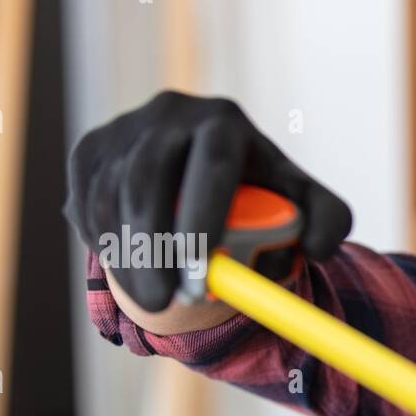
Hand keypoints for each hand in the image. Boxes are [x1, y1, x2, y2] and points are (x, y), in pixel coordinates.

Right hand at [64, 90, 351, 310]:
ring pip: (111, 195)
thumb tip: (315, 247)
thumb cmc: (265, 202)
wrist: (210, 187)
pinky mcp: (90, 152)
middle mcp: (170, 114)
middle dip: (154, 244)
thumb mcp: (306, 209)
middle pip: (149, 175)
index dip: (203, 211)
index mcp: (226, 123)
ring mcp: (124, 129)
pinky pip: (87, 202)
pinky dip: (105, 244)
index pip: (213, 160)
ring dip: (128, 256)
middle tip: (165, 301)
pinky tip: (133, 270)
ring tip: (154, 300)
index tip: (200, 263)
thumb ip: (328, 224)